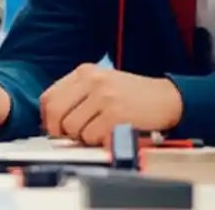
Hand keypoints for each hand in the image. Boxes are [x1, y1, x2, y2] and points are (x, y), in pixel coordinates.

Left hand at [40, 64, 182, 146]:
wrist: (166, 98)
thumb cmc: (133, 96)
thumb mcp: (101, 85)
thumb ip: (77, 97)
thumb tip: (51, 122)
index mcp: (85, 72)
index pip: (49, 97)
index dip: (48, 119)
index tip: (56, 129)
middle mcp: (92, 80)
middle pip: (56, 113)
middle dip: (60, 132)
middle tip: (73, 137)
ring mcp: (104, 96)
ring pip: (72, 128)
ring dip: (83, 138)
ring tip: (99, 131)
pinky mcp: (115, 113)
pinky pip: (91, 137)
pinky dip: (97, 142)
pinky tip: (109, 134)